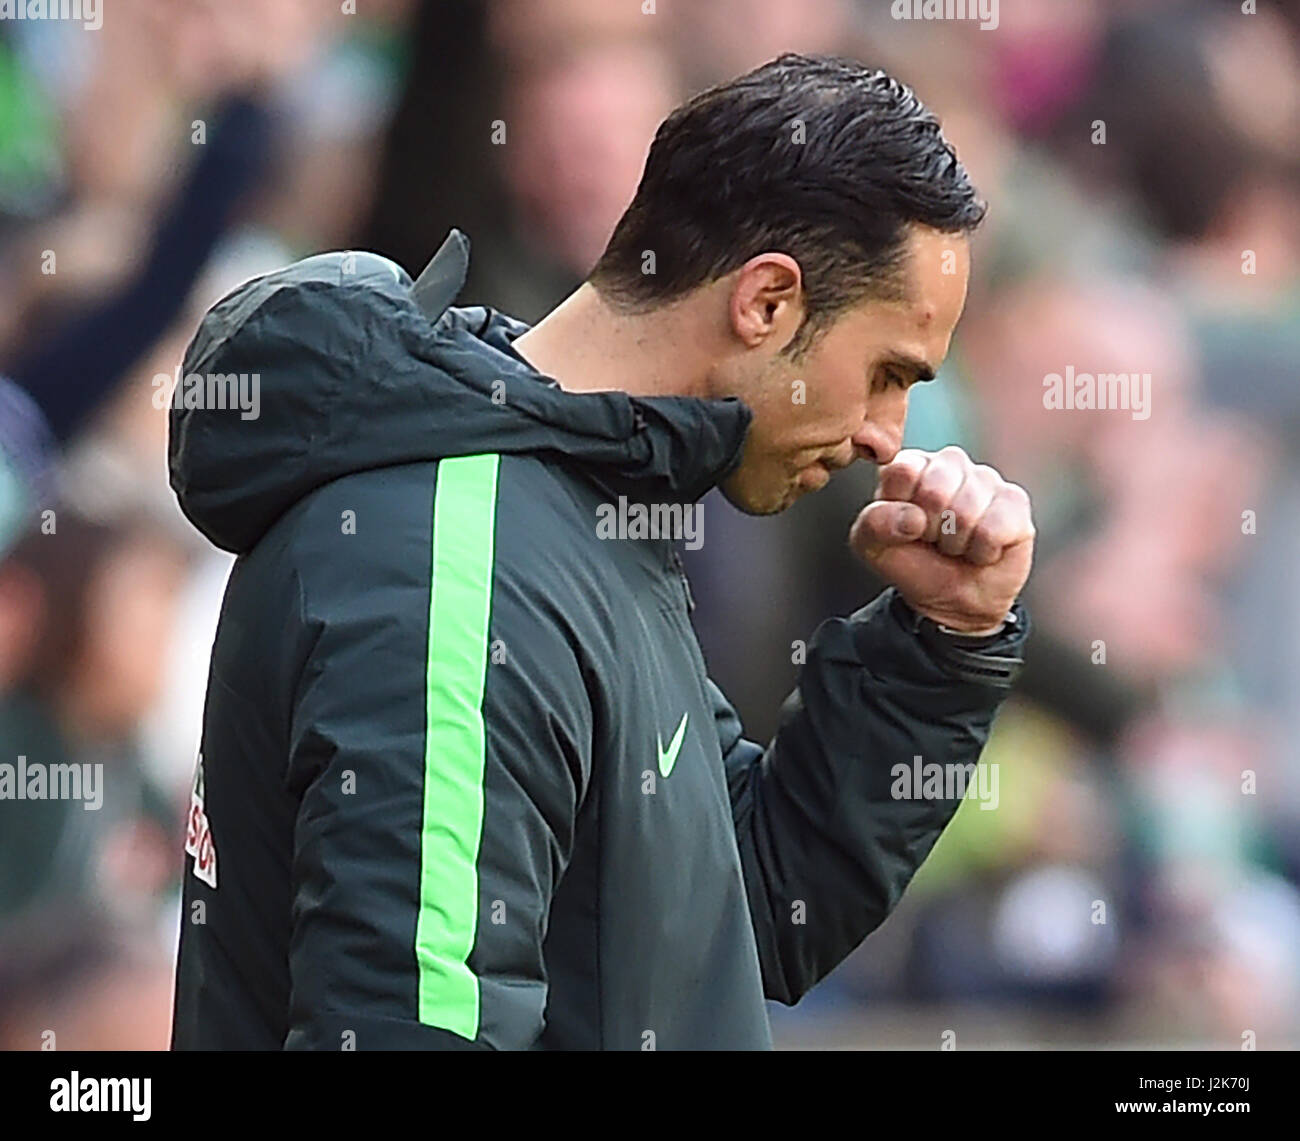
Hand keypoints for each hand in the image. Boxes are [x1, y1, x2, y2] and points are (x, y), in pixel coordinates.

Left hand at [849, 446, 1033, 633]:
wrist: (953, 600)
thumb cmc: (912, 564)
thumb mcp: (873, 547)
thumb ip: (874, 523)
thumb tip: (912, 516)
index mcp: (909, 465)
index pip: (902, 471)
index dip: (902, 510)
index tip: (906, 527)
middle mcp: (948, 464)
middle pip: (935, 489)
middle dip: (931, 528)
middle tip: (933, 539)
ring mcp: (986, 479)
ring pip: (966, 511)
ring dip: (956, 542)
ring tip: (955, 545)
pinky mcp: (1015, 501)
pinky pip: (995, 528)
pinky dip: (983, 551)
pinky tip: (981, 549)